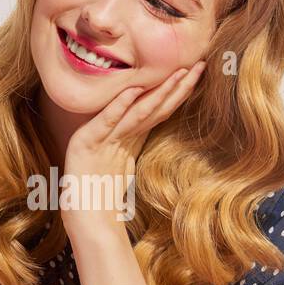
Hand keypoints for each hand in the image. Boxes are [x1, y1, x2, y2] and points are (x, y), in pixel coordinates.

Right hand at [61, 61, 205, 232]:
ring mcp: (100, 137)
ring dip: (157, 91)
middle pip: (151, 106)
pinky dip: (120, 106)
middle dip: (176, 85)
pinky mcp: (85, 146)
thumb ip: (133, 147)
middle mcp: (113, 132)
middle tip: (200, 64)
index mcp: (126, 137)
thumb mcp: (124, 169)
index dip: (178, 93)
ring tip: (178, 73)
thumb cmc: (100, 198)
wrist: (83, 220)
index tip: (200, 75)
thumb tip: (150, 131)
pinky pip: (106, 124)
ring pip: (133, 111)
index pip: (158, 110)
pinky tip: (133, 91)